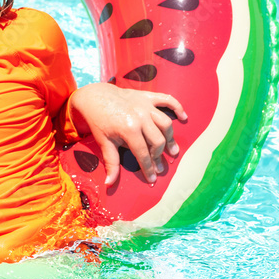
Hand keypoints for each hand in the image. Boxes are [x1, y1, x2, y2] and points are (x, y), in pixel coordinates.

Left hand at [68, 83, 186, 185]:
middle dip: (160, 156)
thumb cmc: (98, 120)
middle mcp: (140, 117)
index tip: (152, 178)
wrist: (94, 96)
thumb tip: (109, 183)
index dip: (148, 168)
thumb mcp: (104, 142)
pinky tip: (183, 117)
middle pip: (158, 141)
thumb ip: (111, 162)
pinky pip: (167, 100)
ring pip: (166, 123)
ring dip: (171, 137)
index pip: (143, 153)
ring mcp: (145, 105)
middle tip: (161, 166)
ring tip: (172, 150)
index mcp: (129, 129)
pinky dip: (177, 106)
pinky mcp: (147, 96)